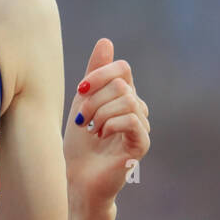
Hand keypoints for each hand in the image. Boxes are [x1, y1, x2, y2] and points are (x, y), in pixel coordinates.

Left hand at [64, 37, 150, 206]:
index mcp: (123, 96)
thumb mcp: (82, 103)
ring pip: (128, 100)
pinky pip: (132, 120)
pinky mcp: (142, 144)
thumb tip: (106, 41)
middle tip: (82, 119)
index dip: (100, 73)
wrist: (78, 178)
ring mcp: (141, 126)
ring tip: (91, 129)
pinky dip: (111, 124)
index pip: (122, 68)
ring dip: (100, 113)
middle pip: (121, 84)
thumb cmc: (79, 144)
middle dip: (94, 99)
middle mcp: (137, 108)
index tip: (81, 90)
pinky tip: (101, 136)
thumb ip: (94, 74)